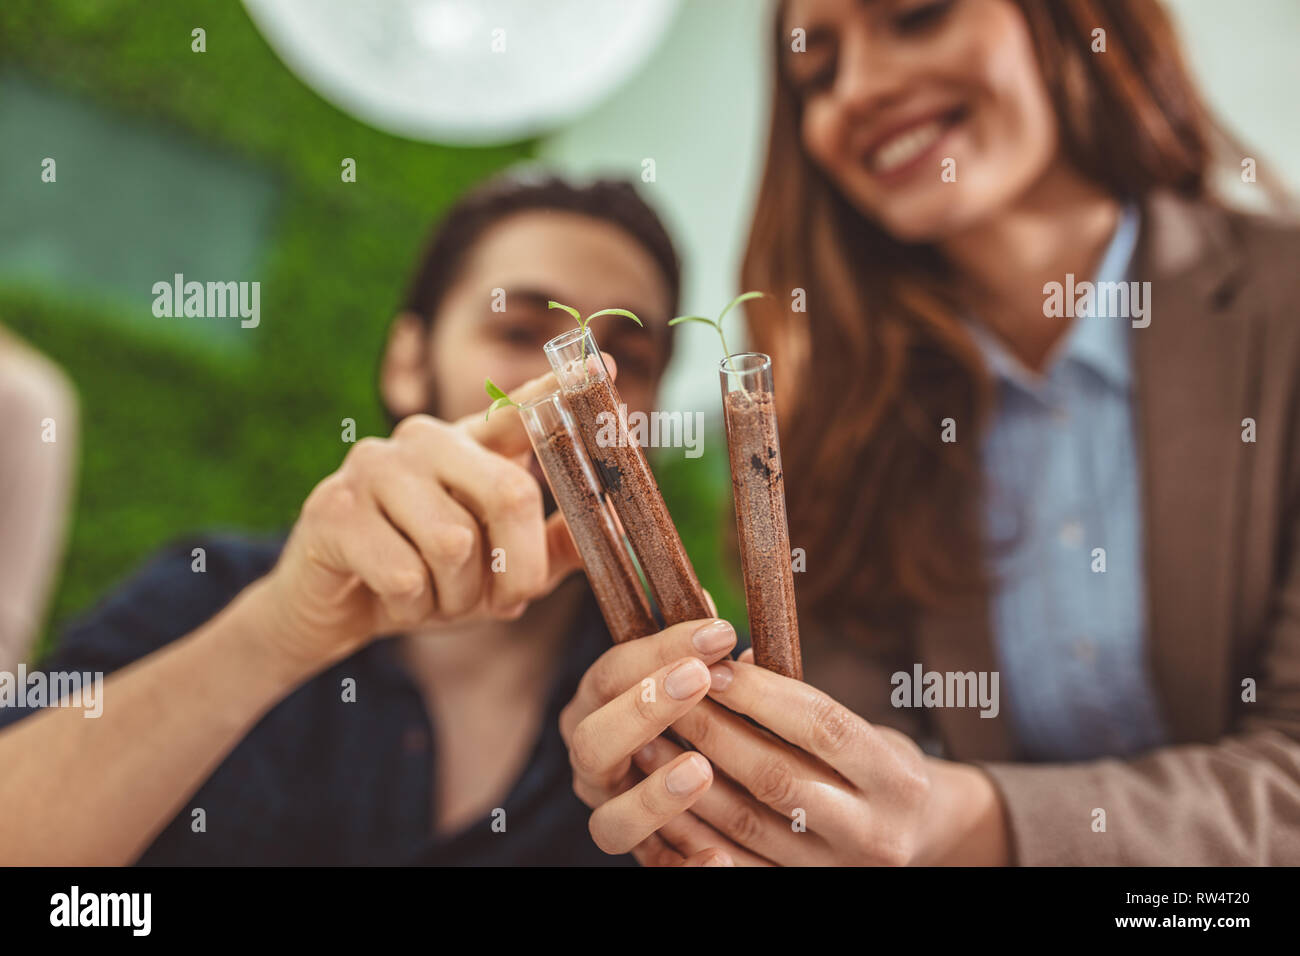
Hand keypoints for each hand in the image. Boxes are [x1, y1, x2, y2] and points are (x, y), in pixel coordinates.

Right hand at [253, 366, 591, 671]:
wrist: (331, 611)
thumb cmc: (423, 581)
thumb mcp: (494, 570)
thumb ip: (549, 547)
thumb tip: (614, 528)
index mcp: (466, 446)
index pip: (519, 412)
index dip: (562, 390)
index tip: (603, 366)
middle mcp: (423, 440)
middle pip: (510, 493)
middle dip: (519, 567)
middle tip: (506, 601)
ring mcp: (374, 465)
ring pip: (455, 544)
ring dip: (455, 596)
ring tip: (432, 597)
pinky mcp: (334, 508)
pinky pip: (405, 574)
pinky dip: (413, 607)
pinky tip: (393, 597)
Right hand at [559, 617, 752, 865]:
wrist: (696, 777)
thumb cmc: (695, 707)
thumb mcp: (693, 672)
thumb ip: (699, 651)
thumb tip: (718, 620)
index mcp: (597, 708)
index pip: (612, 673)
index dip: (662, 648)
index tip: (719, 631)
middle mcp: (593, 765)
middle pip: (591, 742)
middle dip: (643, 708)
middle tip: (699, 680)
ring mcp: (613, 814)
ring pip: (611, 821)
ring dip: (653, 796)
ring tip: (701, 769)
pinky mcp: (647, 857)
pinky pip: (658, 871)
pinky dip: (686, 869)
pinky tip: (721, 858)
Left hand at [632, 652, 1009, 864]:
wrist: (922, 836)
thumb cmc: (880, 765)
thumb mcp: (863, 728)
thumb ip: (802, 700)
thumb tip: (727, 659)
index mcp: (895, 776)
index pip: (822, 725)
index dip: (760, 694)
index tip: (711, 667)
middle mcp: (873, 831)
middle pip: (778, 777)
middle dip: (715, 733)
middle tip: (669, 701)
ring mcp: (836, 870)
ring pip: (748, 825)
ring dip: (688, 781)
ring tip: (649, 743)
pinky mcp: (803, 890)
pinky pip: (736, 865)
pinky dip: (693, 832)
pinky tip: (662, 800)